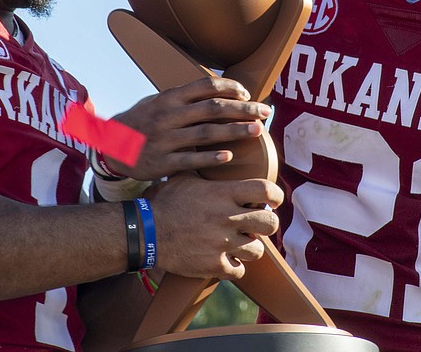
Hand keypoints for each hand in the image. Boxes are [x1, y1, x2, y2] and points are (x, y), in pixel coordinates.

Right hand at [109, 77, 270, 180]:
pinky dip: (210, 157)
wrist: (109, 146)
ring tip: (257, 131)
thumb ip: (184, 98)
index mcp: (170, 98)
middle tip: (265, 112)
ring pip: (206, 133)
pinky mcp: (162, 161)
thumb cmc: (142, 122)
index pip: (205, 86)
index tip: (248, 93)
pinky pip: (190, 159)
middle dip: (243, 109)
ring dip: (235, 131)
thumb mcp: (158, 101)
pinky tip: (229, 156)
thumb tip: (218, 91)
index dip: (230, 88)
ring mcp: (165, 139)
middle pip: (212, 109)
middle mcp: (169, 116)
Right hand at [147, 173, 282, 279]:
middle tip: (257, 223)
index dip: (276, 195)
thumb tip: (215, 149)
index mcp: (223, 194)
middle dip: (267, 224)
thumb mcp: (185, 177)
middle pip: (270, 224)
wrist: (145, 232)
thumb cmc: (165, 202)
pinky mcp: (213, 265)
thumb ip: (205, 166)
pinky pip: (239, 270)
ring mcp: (222, 244)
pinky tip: (227, 259)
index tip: (273, 200)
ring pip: (257, 250)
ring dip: (250, 247)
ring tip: (240, 242)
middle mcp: (227, 218)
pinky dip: (235, 266)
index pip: (266, 191)